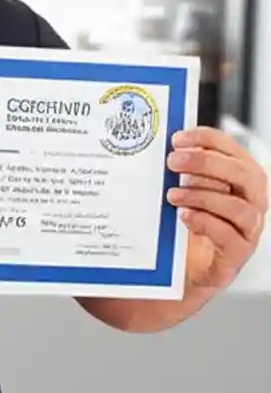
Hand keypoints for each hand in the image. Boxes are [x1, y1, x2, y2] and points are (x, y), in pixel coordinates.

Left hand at [166, 126, 268, 289]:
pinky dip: (206, 223)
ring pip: (241, 207)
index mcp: (239, 181)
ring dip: (204, 196)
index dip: (209, 139)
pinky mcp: (236, 255)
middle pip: (244, 175)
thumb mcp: (180, 192)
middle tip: (173, 162)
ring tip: (173, 195)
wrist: (179, 272)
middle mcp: (251, 203)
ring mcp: (247, 231)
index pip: (234, 151)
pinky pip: (231, 238)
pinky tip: (184, 217)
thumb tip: (159, 146)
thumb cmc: (181, 226)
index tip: (178, 138)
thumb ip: (179, 171)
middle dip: (207, 163)